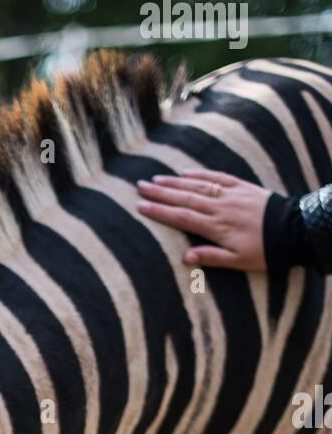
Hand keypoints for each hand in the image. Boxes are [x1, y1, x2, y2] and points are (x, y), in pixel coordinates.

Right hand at [136, 170, 270, 270]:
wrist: (293, 231)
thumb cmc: (265, 250)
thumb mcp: (238, 261)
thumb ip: (211, 257)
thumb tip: (185, 258)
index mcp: (216, 227)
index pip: (181, 217)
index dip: (160, 212)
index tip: (141, 207)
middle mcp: (219, 207)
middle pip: (184, 198)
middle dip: (160, 193)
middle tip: (139, 187)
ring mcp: (230, 195)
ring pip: (196, 186)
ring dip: (174, 182)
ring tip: (155, 179)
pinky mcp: (241, 187)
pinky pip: (216, 178)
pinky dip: (199, 174)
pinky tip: (185, 172)